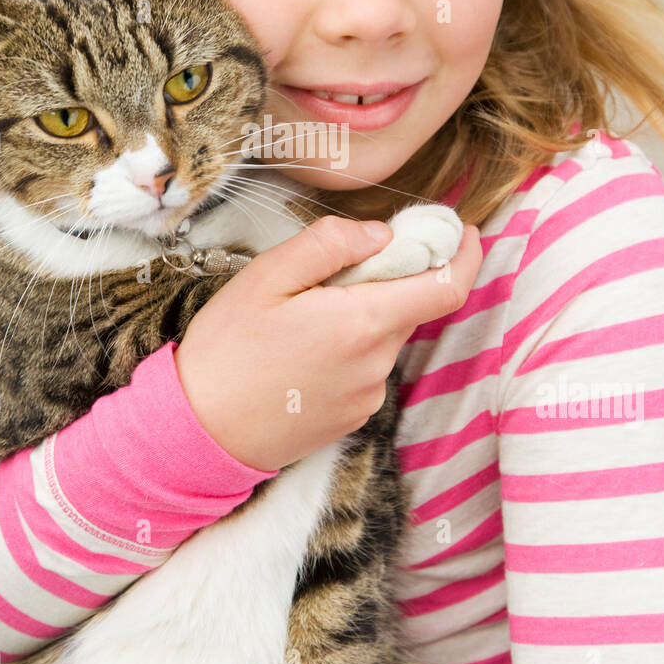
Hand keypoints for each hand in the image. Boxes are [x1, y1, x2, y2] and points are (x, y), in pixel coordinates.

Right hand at [173, 215, 481, 470]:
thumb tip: (381, 235)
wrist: (198, 433)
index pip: (447, 287)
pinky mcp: (352, 420)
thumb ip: (330, 244)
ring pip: (383, 338)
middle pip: (408, 308)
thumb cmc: (226, 349)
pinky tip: (297, 355)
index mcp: (364, 322)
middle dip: (384, 282)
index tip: (462, 230)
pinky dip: (346, 350)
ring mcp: (367, 398)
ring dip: (359, 318)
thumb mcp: (266, 276)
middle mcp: (377, 365)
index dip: (464, 254)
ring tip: (296, 321)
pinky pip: (365, 370)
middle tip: (327, 274)